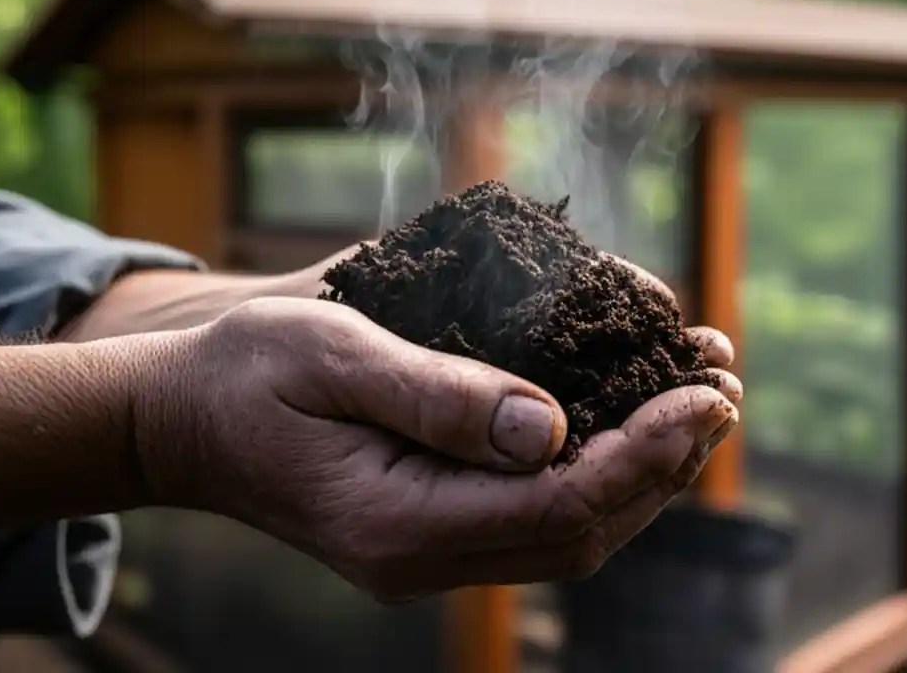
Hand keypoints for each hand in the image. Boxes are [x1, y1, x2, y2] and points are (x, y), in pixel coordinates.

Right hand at [135, 298, 739, 599]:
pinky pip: (541, 509)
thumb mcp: (330, 353)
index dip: (645, 452)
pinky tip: (634, 416)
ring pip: (572, 529)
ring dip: (647, 466)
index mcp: (398, 523)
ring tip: (704, 395)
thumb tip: (551, 428)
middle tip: (725, 387)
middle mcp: (423, 553)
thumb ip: (437, 394)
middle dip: (666, 460)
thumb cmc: (245, 373)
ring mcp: (430, 547)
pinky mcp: (434, 523)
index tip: (707, 394)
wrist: (181, 417)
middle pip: (583, 528)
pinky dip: (602, 466)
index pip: (558, 504)